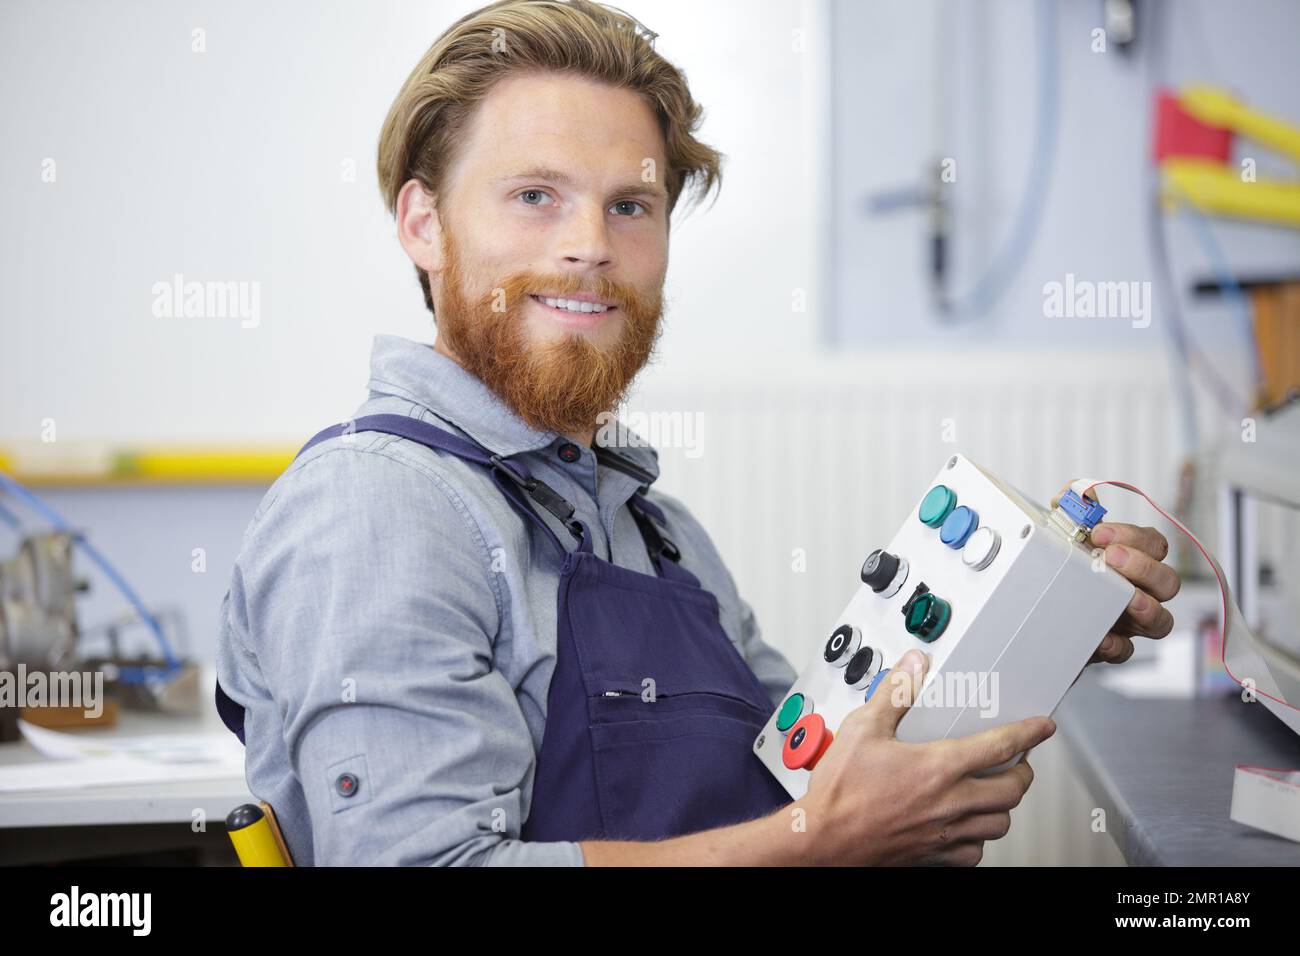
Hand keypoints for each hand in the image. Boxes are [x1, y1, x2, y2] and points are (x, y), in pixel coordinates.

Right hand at [795, 649, 1052, 865]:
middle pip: (1011, 790)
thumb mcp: (863, 729)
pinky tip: (968, 828)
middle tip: (1017, 762)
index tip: (1041, 728)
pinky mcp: (934, 855)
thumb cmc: (840, 792)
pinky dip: (978, 839)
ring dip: (1003, 806)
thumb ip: (894, 694)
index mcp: (938, 767)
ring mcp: (945, 832)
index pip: (1000, 746)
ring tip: (994, 793)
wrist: (823, 839)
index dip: (1028, 733)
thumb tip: (914, 666)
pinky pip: (974, 853)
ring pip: (998, 824)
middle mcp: (950, 802)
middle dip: (1021, 772)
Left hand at [1053, 485, 1180, 664]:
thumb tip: (1079, 493)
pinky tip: (1102, 638)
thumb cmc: (1060, 563)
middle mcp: (1140, 590)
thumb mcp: (1060, 531)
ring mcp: (1129, 621)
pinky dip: (1118, 646)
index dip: (1133, 537)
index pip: (1154, 545)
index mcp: (1134, 559)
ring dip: (1148, 609)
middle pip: (1168, 582)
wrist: (1032, 603)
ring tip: (1127, 600)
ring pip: (1162, 622)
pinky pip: (1127, 652)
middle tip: (1109, 558)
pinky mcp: (1109, 646)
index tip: (1098, 533)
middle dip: (1143, 568)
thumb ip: (1071, 508)